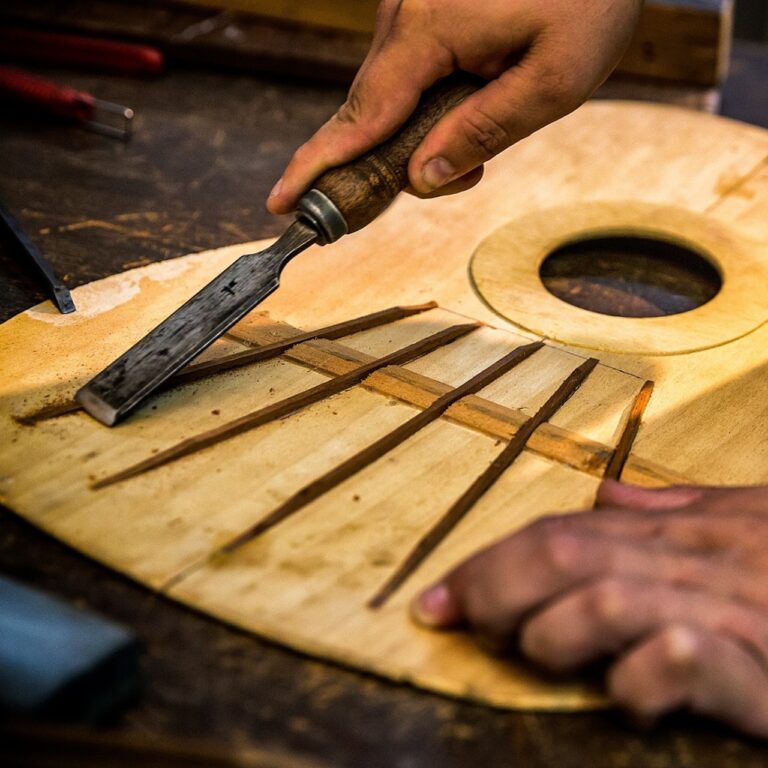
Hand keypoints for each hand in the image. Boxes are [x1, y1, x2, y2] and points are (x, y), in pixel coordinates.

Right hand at [267, 0, 641, 213]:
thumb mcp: (554, 80)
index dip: (321, 164)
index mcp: (429, 28)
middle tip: (456, 177)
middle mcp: (405, 14)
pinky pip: (408, 76)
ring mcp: (410, 9)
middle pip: (371, 112)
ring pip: (390, 98)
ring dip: (424, 134)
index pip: (362, 115)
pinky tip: (475, 105)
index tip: (283, 201)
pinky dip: (429, 107)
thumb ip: (485, 130)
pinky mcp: (423, 11)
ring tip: (484, 139)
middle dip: (397, 161)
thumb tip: (424, 175)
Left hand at [412, 481, 767, 736]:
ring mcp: (733, 612)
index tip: (434, 599)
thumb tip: (602, 494)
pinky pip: (686, 659)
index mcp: (682, 529)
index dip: (488, 562)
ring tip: (539, 651)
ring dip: (554, 628)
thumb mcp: (744, 522)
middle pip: (566, 554)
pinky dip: (642, 672)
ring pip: (610, 595)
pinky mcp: (767, 673)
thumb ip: (672, 509)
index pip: (559, 532)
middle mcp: (696, 560)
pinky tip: (624, 689)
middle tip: (461, 620)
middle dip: (496, 585)